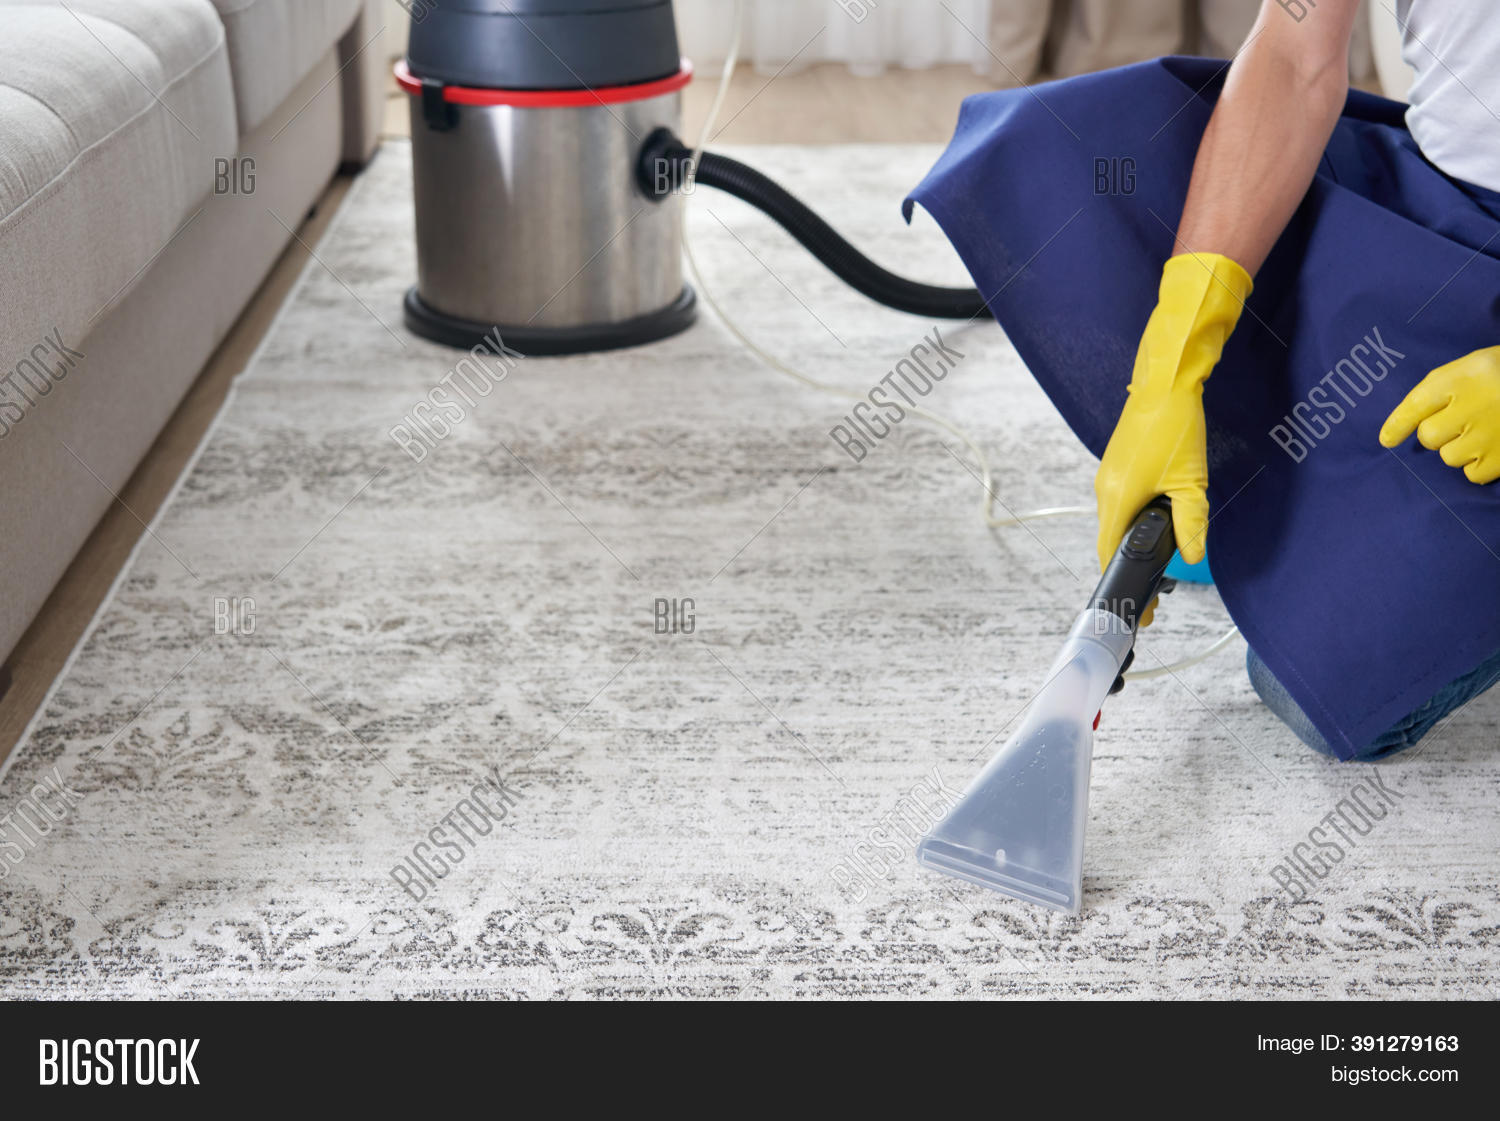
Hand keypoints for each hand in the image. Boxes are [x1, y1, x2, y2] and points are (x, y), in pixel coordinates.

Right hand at [1095, 253, 1253, 573]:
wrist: (1164, 384)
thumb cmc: (1175, 429)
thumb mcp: (1191, 482)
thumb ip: (1190, 524)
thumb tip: (1190, 557)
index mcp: (1117, 499)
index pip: (1109, 554)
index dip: (1121, 584)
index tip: (1137, 609)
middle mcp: (1104, 492)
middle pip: (1110, 542)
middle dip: (1128, 570)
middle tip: (1154, 596)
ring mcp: (1107, 479)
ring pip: (1115, 524)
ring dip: (1132, 544)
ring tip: (1158, 562)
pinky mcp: (1115, 468)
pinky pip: (1119, 506)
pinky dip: (1132, 523)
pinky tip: (1155, 525)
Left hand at [1379, 346, 1499, 483]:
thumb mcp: (1470, 368)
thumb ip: (1435, 392)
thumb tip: (1391, 435)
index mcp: (1462, 377)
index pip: (1416, 405)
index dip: (1397, 425)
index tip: (1386, 441)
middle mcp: (1474, 405)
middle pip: (1429, 437)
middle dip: (1439, 432)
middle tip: (1462, 420)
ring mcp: (1490, 433)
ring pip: (1449, 457)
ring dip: (1459, 448)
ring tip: (1483, 430)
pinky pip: (1473, 474)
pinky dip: (1478, 465)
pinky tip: (1492, 447)